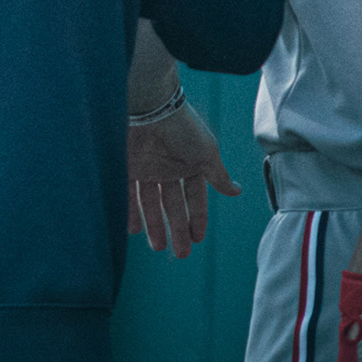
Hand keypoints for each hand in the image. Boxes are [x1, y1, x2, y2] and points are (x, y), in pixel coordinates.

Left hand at [126, 100, 239, 257]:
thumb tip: (236, 192)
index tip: (198, 238)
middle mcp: (167, 168)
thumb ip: (218, 176)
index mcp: (190, 164)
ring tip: (157, 247)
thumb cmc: (183, 128)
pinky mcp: (125, 165)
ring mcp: (145, 167)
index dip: (197, 217)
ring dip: (154, 225)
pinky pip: (127, 193)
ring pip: (150, 202)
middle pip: (172, 204)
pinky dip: (130, 211)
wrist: (151, 107)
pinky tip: (133, 229)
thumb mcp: (207, 153)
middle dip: (176, 228)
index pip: (195, 197)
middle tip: (181, 253)